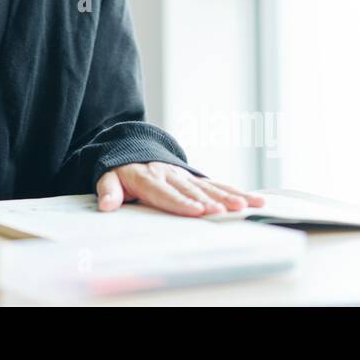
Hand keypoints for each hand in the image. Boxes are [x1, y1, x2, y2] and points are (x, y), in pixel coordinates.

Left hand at [95, 162, 264, 215]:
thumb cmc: (120, 170)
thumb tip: (106, 205)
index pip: (166, 193)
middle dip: (210, 201)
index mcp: (148, 178)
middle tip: (225, 210)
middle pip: (192, 191)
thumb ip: (108, 191)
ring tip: (245, 205)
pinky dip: (236, 191)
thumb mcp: (108, 177)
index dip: (182, 203)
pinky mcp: (195, 177)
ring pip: (209, 187)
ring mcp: (185, 175)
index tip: (197, 211)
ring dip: (229, 196)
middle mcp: (170, 175)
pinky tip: (253, 200)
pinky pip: (217, 184)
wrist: (132, 148)